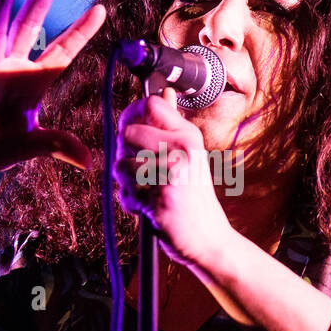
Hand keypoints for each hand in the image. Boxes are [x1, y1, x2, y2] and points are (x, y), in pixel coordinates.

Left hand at [114, 87, 233, 267]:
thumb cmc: (193, 196)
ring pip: (121, 164)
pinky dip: (132, 203)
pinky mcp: (160, 199)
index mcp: (188, 136)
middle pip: (127, 132)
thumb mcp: (190, 154)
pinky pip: (126, 193)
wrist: (209, 238)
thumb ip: (171, 124)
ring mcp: (172, 174)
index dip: (133, 116)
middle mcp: (182, 150)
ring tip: (146, 190)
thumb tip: (164, 92)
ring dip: (126, 182)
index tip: (134, 131)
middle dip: (124, 153)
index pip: (149, 105)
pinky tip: (150, 206)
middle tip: (139, 170)